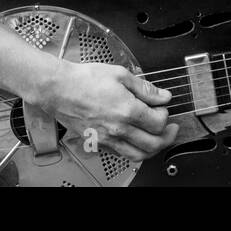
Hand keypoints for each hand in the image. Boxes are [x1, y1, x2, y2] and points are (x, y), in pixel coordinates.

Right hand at [41, 61, 179, 160]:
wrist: (59, 89)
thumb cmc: (84, 79)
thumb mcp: (120, 74)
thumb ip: (145, 88)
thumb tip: (162, 96)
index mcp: (127, 110)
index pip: (158, 123)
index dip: (165, 116)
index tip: (163, 108)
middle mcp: (118, 129)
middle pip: (153, 144)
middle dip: (167, 137)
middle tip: (171, 129)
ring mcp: (107, 139)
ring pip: (138, 155)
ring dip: (152, 149)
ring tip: (157, 139)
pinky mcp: (97, 143)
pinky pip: (121, 154)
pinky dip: (133, 150)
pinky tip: (135, 140)